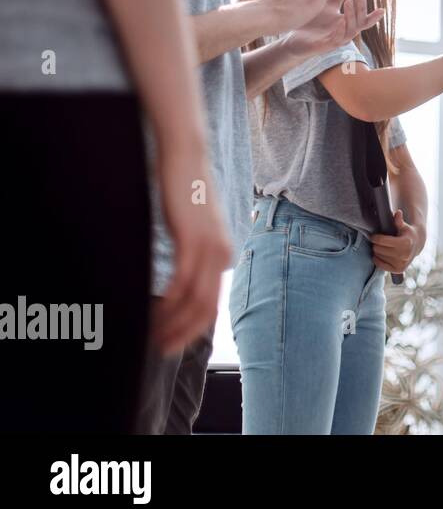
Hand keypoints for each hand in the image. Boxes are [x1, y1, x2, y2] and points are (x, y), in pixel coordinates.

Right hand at [152, 146, 232, 354]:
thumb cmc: (183, 192)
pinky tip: (155, 311)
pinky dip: (170, 300)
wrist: (186, 159)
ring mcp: (211, 248)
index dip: (192, 329)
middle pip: (207, 309)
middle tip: (161, 350)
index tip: (171, 342)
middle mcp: (223, 255)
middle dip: (184, 334)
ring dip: (174, 322)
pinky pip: (184, 281)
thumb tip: (180, 277)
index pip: (211, 304)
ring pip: (196, 300)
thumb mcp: (190, 229)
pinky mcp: (194, 239)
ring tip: (153, 335)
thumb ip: (190, 253)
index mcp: (223, 256)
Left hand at [283, 0, 384, 59]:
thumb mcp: (326, 4)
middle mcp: (345, 32)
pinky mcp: (325, 45)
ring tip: (349, 1)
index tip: (382, 9)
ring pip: (351, 30)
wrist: (293, 37)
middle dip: (362, 8)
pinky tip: (340, 21)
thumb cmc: (311, 21)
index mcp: (346, 23)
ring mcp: (336, 39)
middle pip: (360, 22)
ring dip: (351, 15)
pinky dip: (340, 30)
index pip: (363, 19)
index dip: (373, 15)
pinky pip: (336, 39)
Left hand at [370, 209, 423, 274]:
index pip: (382, 241)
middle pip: (378, 249)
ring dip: (377, 251)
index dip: (375, 237)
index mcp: (406, 243)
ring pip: (378, 256)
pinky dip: (378, 259)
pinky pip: (380, 265)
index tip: (374, 236)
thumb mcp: (404, 226)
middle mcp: (404, 255)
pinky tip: (381, 254)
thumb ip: (399, 220)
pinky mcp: (398, 270)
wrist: (416, 245)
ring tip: (381, 247)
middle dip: (376, 244)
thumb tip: (398, 212)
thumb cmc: (407, 233)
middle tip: (377, 241)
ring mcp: (401, 264)